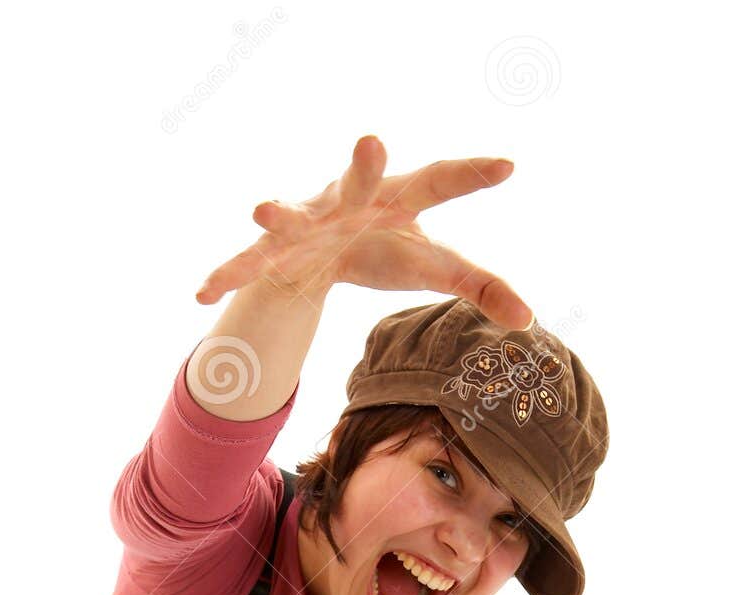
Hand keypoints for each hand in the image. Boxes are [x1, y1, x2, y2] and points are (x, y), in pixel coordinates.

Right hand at [195, 134, 533, 330]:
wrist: (322, 245)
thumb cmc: (384, 245)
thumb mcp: (434, 267)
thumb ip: (481, 286)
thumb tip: (530, 319)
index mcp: (398, 195)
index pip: (442, 182)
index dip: (471, 175)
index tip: (506, 167)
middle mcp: (351, 198)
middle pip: (361, 178)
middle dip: (363, 163)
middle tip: (372, 139)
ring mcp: (308, 222)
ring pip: (293, 216)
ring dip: (278, 213)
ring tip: (259, 209)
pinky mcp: (274, 252)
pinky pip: (248, 265)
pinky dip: (226, 277)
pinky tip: (200, 295)